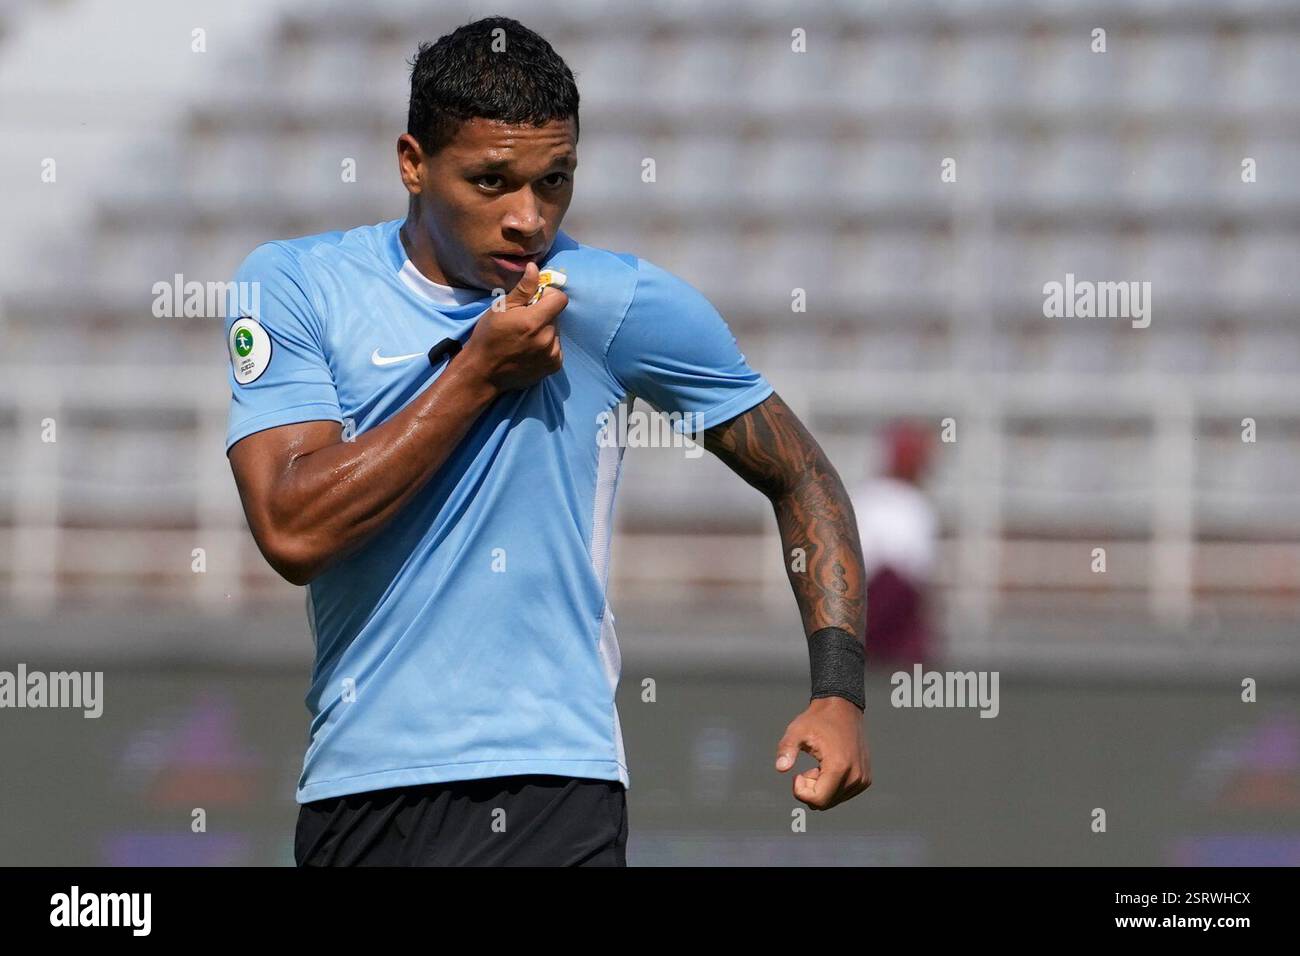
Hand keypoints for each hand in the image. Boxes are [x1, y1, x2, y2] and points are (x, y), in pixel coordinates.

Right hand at [459, 261, 567, 392]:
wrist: (483, 372)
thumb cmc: (488, 336)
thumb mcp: (501, 308)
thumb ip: (523, 289)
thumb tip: (535, 268)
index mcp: (534, 321)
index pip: (560, 299)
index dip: (548, 296)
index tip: (535, 300)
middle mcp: (547, 339)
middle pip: (556, 316)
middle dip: (544, 314)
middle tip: (524, 321)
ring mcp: (552, 354)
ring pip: (556, 332)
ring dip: (545, 331)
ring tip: (525, 338)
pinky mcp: (554, 366)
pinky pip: (556, 348)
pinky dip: (547, 346)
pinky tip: (530, 349)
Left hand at [775, 696, 871, 809]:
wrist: (843, 708)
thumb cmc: (818, 719)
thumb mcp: (797, 731)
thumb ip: (786, 749)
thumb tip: (780, 768)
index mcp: (839, 766)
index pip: (818, 800)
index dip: (801, 792)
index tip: (797, 774)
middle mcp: (855, 776)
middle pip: (825, 803)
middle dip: (810, 790)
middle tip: (807, 770)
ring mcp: (862, 779)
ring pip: (833, 800)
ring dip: (821, 788)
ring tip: (819, 766)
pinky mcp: (865, 779)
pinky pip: (843, 794)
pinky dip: (832, 786)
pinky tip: (830, 767)